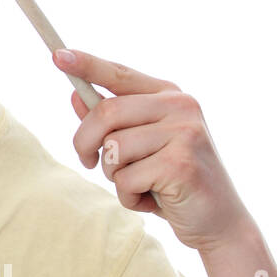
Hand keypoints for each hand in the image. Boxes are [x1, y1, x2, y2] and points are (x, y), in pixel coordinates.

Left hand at [54, 48, 252, 252]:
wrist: (219, 221)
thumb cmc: (172, 181)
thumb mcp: (139, 148)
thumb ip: (110, 123)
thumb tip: (75, 96)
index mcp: (169, 95)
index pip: (119, 74)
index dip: (86, 65)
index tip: (57, 55)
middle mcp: (181, 106)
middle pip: (106, 112)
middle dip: (84, 142)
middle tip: (87, 161)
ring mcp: (185, 132)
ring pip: (113, 148)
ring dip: (114, 176)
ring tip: (140, 185)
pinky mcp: (181, 163)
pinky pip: (126, 179)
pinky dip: (129, 197)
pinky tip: (153, 200)